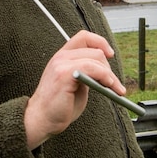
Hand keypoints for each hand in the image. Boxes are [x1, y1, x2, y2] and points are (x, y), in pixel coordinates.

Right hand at [24, 30, 125, 149]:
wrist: (41, 120)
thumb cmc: (58, 107)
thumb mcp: (76, 85)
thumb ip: (87, 74)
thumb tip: (106, 72)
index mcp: (63, 57)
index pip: (84, 37)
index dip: (100, 42)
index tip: (110, 55)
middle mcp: (61, 57)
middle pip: (95, 50)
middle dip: (109, 67)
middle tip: (114, 84)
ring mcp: (61, 64)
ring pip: (96, 58)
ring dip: (110, 75)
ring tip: (115, 89)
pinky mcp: (64, 74)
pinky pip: (92, 68)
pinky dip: (104, 76)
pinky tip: (109, 86)